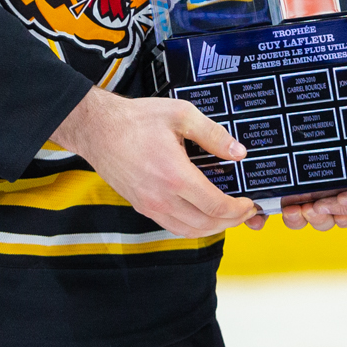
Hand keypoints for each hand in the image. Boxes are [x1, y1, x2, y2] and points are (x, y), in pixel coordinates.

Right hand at [51, 90, 259, 237]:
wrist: (97, 129)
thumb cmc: (136, 120)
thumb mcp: (181, 115)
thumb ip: (213, 134)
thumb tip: (239, 152)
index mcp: (175, 175)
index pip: (216, 206)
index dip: (238, 209)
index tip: (249, 202)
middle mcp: (161, 197)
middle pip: (206, 225)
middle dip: (231, 221)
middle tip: (244, 210)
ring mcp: (149, 205)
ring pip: (189, 231)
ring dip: (213, 228)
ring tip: (227, 215)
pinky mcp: (141, 206)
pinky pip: (172, 227)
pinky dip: (192, 227)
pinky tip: (201, 215)